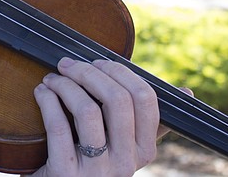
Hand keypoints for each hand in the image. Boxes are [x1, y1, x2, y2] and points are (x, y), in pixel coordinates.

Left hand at [29, 57, 160, 176]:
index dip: (119, 72)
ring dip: (65, 85)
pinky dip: (47, 100)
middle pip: (117, 100)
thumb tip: (185, 91)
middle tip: (68, 65)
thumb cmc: (88, 162)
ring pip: (87, 110)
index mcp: (144, 150)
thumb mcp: (121, 146)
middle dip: (88, 72)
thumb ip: (144, 121)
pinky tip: (42, 92)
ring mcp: (97, 171)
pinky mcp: (66, 173)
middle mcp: (126, 162)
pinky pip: (58, 126)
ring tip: (52, 80)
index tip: (96, 63)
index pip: (146, 99)